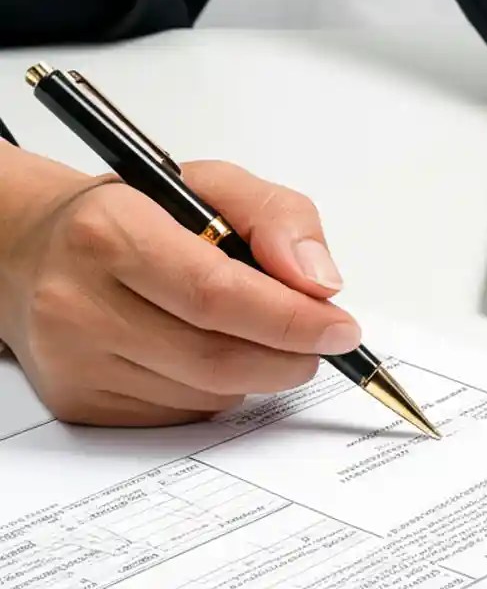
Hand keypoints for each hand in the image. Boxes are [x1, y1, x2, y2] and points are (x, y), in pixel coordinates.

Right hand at [0, 158, 358, 426]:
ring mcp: (74, 362)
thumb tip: (320, 283)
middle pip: (215, 358)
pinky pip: (181, 415)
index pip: (216, 294)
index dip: (290, 319)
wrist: (34, 249)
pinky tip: (208, 352)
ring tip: (256, 333)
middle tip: (322, 341)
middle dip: (289, 356)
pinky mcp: (80, 403)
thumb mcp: (212, 185)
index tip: (340, 328)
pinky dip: (218, 391)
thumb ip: (279, 218)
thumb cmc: (134, 214)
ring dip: (257, 372)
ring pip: (205, 395)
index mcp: (110, 233)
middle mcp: (78, 302)